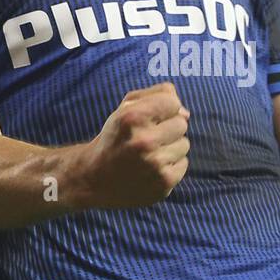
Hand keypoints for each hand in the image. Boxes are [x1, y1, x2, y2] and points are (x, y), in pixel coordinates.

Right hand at [81, 82, 189, 208]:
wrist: (94, 178)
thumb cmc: (114, 138)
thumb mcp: (126, 108)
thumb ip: (157, 95)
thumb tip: (186, 113)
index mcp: (132, 118)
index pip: (173, 102)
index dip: (163, 108)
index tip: (151, 118)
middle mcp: (144, 141)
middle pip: (181, 124)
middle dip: (167, 129)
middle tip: (147, 139)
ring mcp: (155, 165)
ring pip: (184, 144)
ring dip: (170, 148)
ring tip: (148, 154)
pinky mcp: (163, 183)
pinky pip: (184, 164)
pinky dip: (171, 165)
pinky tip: (152, 169)